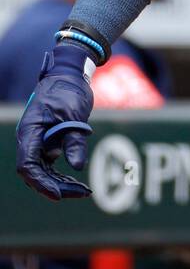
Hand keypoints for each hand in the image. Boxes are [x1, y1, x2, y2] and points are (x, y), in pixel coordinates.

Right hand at [16, 41, 94, 199]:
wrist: (69, 74)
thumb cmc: (68, 90)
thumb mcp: (74, 114)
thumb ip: (74, 140)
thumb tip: (77, 167)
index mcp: (30, 131)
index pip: (28, 165)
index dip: (41, 182)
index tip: (59, 194)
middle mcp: (29, 139)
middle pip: (35, 172)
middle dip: (56, 186)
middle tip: (82, 192)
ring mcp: (37, 141)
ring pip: (43, 171)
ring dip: (60, 182)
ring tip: (83, 190)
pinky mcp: (47, 142)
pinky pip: (50, 165)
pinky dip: (62, 174)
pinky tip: (77, 181)